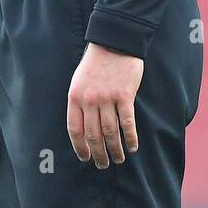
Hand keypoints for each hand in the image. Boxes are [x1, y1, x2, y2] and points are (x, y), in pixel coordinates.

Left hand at [67, 44, 142, 168]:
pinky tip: (132, 147)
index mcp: (75, 97)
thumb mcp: (78, 82)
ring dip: (115, 150)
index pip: (74, 130)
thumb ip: (79, 103)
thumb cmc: (95, 64)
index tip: (85, 158)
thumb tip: (83, 129)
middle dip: (98, 154)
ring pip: (110, 132)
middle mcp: (89, 100)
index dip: (80, 147)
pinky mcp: (125, 96)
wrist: (114, 43)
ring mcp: (107, 98)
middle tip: (103, 164)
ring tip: (119, 159)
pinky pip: (127, 123)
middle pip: (93, 135)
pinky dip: (130, 138)